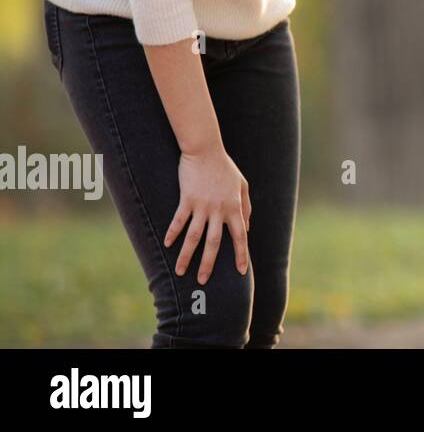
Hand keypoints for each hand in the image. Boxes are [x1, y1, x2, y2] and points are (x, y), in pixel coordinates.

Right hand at [164, 144, 251, 284]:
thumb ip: (246, 207)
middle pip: (214, 243)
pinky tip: (167, 245)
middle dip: (208, 264)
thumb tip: (247, 227)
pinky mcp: (187, 200)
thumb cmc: (225, 168)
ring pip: (194, 237)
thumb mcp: (242, 185)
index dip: (242, 254)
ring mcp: (202, 206)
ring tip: (180, 271)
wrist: (205, 150)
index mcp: (234, 207)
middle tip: (202, 281)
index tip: (242, 271)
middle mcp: (219, 210)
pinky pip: (179, 221)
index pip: (241, 236)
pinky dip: (173, 234)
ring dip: (187, 256)